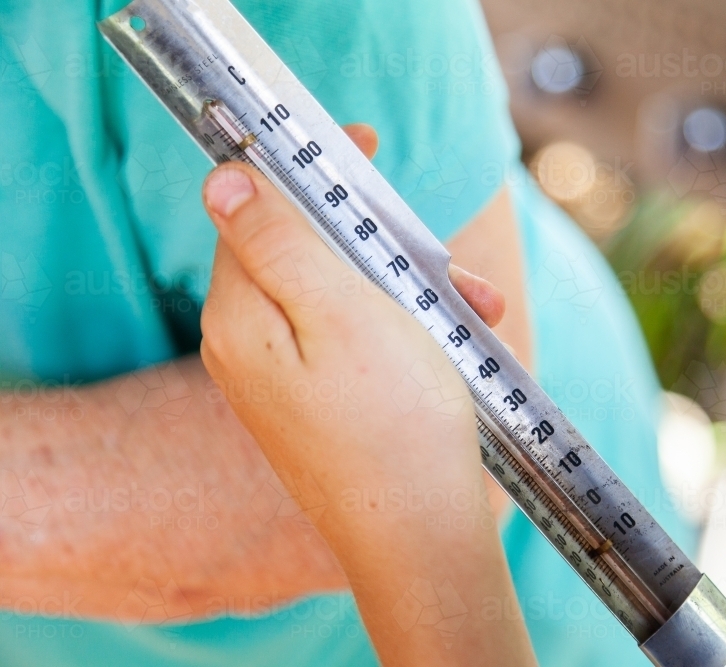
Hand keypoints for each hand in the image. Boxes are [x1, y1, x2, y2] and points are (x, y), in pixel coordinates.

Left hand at [199, 124, 534, 665]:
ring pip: (343, 295)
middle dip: (383, 245)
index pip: (256, 210)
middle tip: (449, 262)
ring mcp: (281, 379)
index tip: (363, 148)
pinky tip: (458, 342)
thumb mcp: (341, 311)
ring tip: (477, 310)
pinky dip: (405, 328)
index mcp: (240, 316)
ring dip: (410, 289)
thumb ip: (278, 241)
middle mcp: (248, 345)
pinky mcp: (316, 402)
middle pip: (307, 252)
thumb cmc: (392, 421)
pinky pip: (355, 338)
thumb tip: (222, 179)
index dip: (308, 174)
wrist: (420, 538)